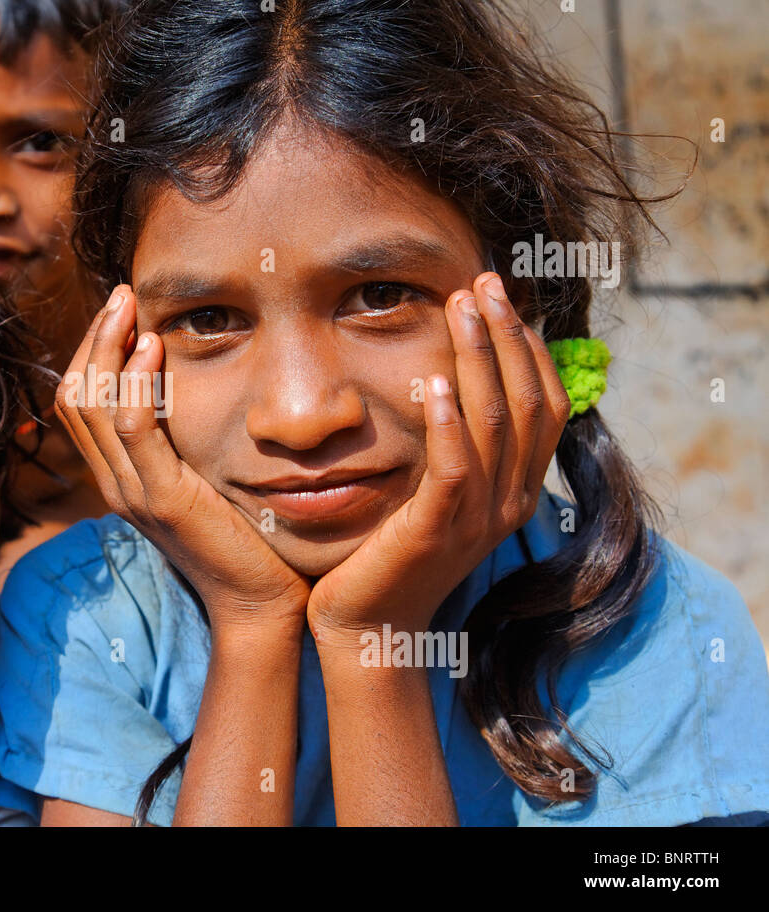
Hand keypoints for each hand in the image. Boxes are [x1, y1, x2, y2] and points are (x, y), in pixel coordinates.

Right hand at [55, 286, 310, 632]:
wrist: (259, 604)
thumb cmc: (245, 541)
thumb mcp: (206, 482)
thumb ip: (188, 446)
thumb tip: (195, 394)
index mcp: (120, 480)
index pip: (79, 405)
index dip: (91, 353)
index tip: (120, 312)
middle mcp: (114, 486)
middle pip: (75, 398)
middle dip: (95, 338)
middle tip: (121, 295)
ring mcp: (133, 494)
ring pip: (93, 406)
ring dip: (108, 346)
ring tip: (129, 305)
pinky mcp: (163, 499)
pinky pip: (134, 430)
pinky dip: (137, 382)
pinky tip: (155, 346)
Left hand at [306, 272, 571, 643]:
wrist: (369, 628)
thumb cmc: (390, 555)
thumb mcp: (433, 494)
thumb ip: (453, 448)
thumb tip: (448, 381)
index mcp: (515, 490)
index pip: (543, 405)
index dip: (526, 347)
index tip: (500, 298)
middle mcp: (509, 502)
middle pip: (526, 402)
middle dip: (505, 335)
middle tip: (483, 283)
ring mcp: (478, 519)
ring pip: (494, 423)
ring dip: (479, 358)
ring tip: (461, 308)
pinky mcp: (437, 532)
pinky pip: (454, 467)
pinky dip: (448, 421)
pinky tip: (433, 379)